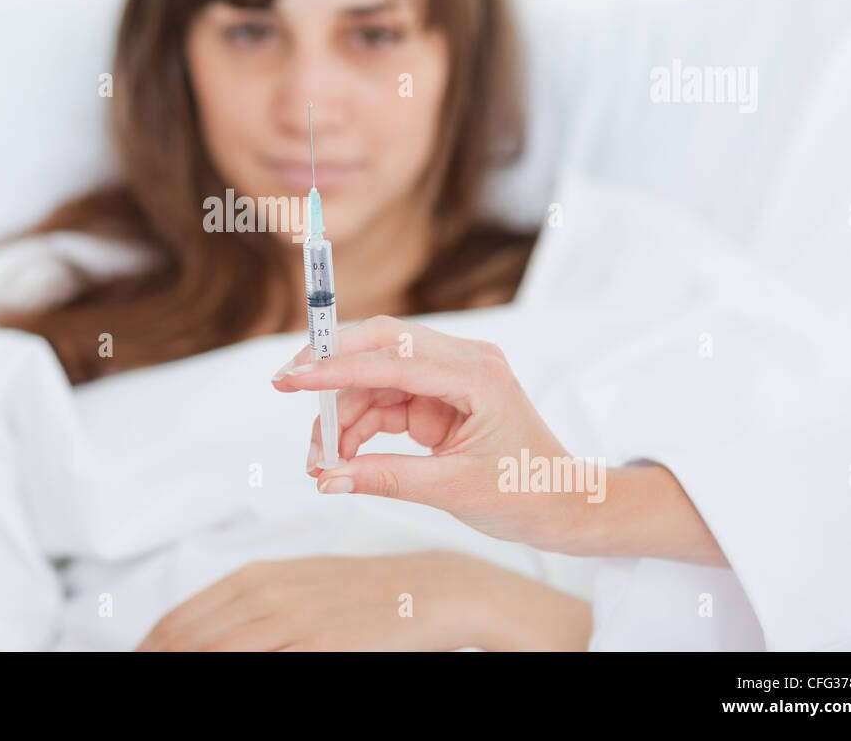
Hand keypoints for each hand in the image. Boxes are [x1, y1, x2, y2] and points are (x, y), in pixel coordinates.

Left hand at [135, 552, 499, 651]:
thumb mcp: (298, 588)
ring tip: (162, 686)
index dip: (148, 650)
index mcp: (255, 577)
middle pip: (185, 642)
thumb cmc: (361, 595)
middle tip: (139, 675)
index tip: (136, 663)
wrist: (429, 590)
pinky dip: (231, 676)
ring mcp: (292, 621)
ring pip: (215, 655)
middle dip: (157, 661)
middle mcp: (265, 594)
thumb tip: (202, 638)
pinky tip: (215, 684)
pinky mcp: (321, 646)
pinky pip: (262, 670)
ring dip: (182, 670)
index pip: (178, 622)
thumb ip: (250, 610)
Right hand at [271, 315, 582, 550]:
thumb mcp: (453, 490)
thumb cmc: (526, 493)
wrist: (564, 505)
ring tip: (318, 459)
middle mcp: (464, 361)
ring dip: (341, 413)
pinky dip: (358, 425)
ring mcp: (450, 375)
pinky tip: (339, 456)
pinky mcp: (439, 394)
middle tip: (286, 388)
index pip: (394, 359)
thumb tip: (326, 478)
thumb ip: (385, 478)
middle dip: (330, 368)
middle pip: (380, 345)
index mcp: (478, 375)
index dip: (338, 368)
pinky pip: (384, 399)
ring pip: (374, 377)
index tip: (294, 378)